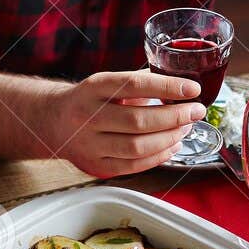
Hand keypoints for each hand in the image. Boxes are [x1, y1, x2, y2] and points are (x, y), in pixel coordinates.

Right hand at [45, 71, 206, 177]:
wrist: (52, 121)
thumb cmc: (89, 100)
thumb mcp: (106, 82)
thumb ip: (137, 85)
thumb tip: (180, 89)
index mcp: (93, 88)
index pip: (134, 85)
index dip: (167, 88)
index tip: (192, 89)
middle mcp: (88, 116)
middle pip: (139, 120)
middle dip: (175, 117)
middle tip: (196, 112)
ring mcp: (89, 144)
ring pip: (138, 146)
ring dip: (169, 138)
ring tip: (185, 128)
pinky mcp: (95, 166)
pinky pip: (133, 166)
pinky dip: (158, 157)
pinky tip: (172, 146)